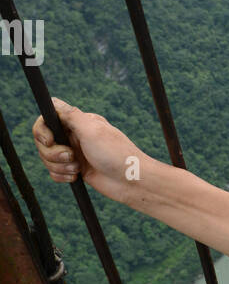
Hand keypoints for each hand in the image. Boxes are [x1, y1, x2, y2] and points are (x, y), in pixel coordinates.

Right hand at [32, 97, 146, 198]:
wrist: (131, 181)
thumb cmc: (116, 154)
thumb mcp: (93, 131)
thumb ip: (72, 116)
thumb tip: (54, 102)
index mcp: (78, 122)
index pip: (48, 120)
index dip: (42, 131)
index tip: (49, 141)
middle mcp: (74, 135)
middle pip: (44, 141)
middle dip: (52, 153)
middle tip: (71, 157)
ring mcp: (74, 153)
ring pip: (47, 158)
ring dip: (58, 166)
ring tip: (77, 169)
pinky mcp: (75, 169)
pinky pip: (54, 172)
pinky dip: (61, 176)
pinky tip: (76, 177)